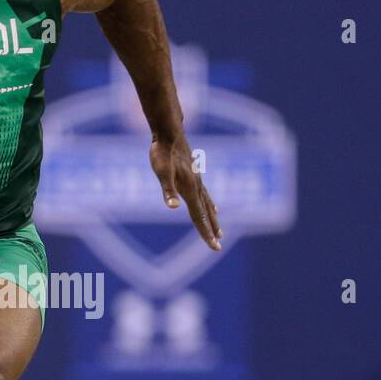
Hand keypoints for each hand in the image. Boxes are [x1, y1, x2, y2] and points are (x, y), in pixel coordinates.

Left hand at [150, 135, 221, 249]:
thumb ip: (168, 190)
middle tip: (217, 247)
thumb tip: (174, 207)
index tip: (214, 247)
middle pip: (205, 214)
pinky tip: (213, 207)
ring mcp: (197, 181)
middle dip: (211, 231)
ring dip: (213, 220)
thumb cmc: (163, 152)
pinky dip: (210, 204)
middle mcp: (197, 187)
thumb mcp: (161, 172)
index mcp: (190, 189)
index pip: (199, 217)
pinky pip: (205, 195)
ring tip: (219, 232)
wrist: (169, 132)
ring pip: (207, 205)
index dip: (206, 233)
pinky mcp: (194, 175)